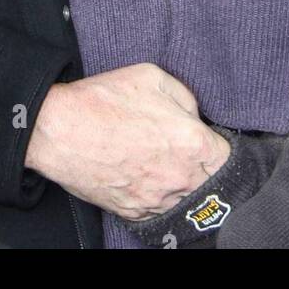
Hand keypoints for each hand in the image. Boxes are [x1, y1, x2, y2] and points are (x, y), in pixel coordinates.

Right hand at [25, 62, 230, 220]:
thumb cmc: (105, 100)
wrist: (60, 130)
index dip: (223, 148)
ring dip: (185, 186)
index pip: (227, 157)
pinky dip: (160, 198)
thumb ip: (186, 98)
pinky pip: (159, 210)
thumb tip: (194, 117)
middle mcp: (178, 176)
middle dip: (207, 169)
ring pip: (187, 201)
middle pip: (212, 183)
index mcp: (190, 141)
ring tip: (171, 167)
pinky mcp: (133, 211)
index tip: (215, 143)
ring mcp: (155, 198)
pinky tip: (152, 180)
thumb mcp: (154, 78)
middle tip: (194, 155)